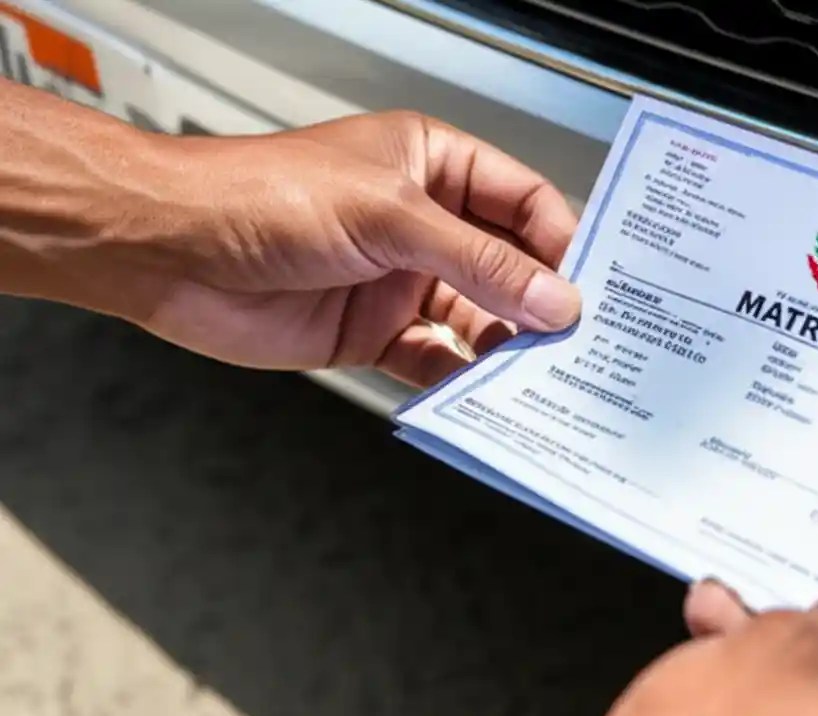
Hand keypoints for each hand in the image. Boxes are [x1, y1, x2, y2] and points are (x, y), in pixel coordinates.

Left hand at [87, 111, 582, 385]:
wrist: (171, 251)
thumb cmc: (260, 196)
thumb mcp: (389, 216)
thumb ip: (477, 261)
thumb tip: (552, 297)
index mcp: (432, 166)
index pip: (524, 202)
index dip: (561, 242)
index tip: (592, 286)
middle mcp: (423, 223)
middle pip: (508, 266)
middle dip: (542, 302)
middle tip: (579, 341)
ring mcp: (399, 280)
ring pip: (478, 318)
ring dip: (507, 347)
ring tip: (541, 374)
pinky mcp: (373, 332)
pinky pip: (435, 359)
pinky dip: (461, 380)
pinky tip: (482, 394)